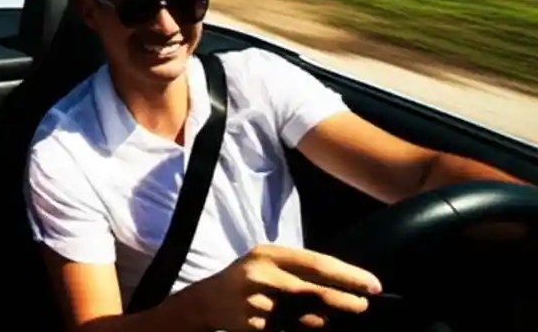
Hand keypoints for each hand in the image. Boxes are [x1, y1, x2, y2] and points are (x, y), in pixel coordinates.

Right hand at [190, 244, 381, 330]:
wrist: (206, 300)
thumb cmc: (247, 278)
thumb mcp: (268, 263)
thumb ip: (299, 269)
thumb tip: (344, 281)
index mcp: (269, 254)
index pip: (317, 263)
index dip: (348, 275)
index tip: (373, 285)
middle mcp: (262, 275)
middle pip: (314, 290)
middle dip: (345, 299)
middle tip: (364, 304)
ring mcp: (257, 302)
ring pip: (306, 316)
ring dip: (324, 319)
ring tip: (331, 317)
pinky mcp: (255, 325)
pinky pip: (290, 331)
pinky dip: (304, 329)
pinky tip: (307, 325)